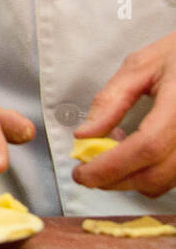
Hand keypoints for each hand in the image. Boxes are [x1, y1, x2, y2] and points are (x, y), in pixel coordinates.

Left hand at [73, 31, 175, 196]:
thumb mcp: (141, 66)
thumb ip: (111, 100)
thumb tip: (84, 135)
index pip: (146, 147)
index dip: (111, 167)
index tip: (81, 173)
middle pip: (155, 174)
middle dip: (114, 180)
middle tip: (87, 172)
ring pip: (166, 183)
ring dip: (131, 181)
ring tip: (112, 157)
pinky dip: (150, 176)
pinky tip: (137, 156)